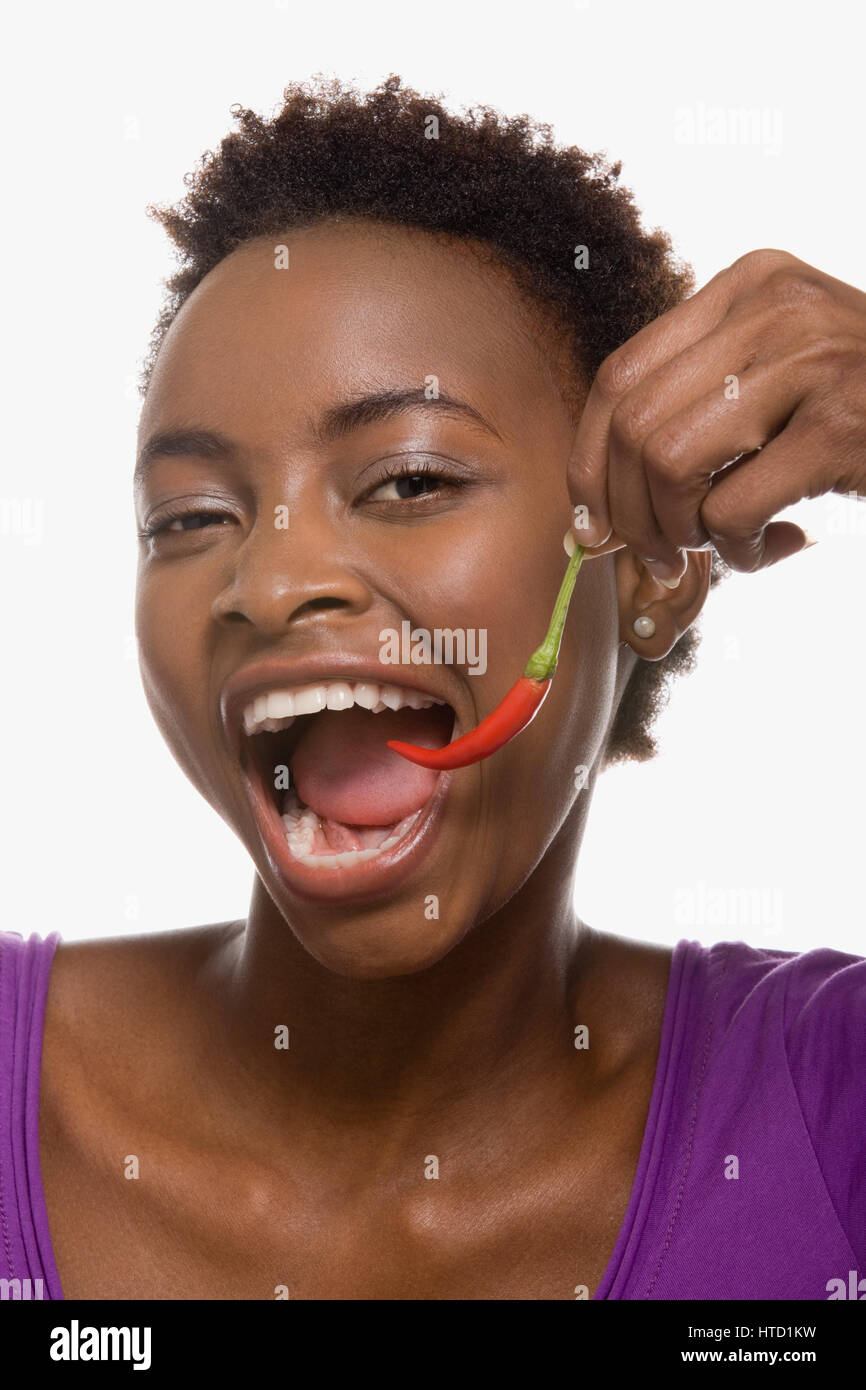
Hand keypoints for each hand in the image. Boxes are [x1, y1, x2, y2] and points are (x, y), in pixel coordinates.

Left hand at [566, 249, 865, 579]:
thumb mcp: (782, 372)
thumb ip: (701, 404)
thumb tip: (597, 501)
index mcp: (747, 285)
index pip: (620, 374)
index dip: (589, 460)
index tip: (591, 521)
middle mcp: (773, 307)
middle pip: (633, 425)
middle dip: (629, 513)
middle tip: (658, 556)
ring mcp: (812, 360)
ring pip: (668, 463)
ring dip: (678, 532)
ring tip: (716, 548)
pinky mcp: (843, 424)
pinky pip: (731, 509)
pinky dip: (736, 550)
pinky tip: (773, 544)